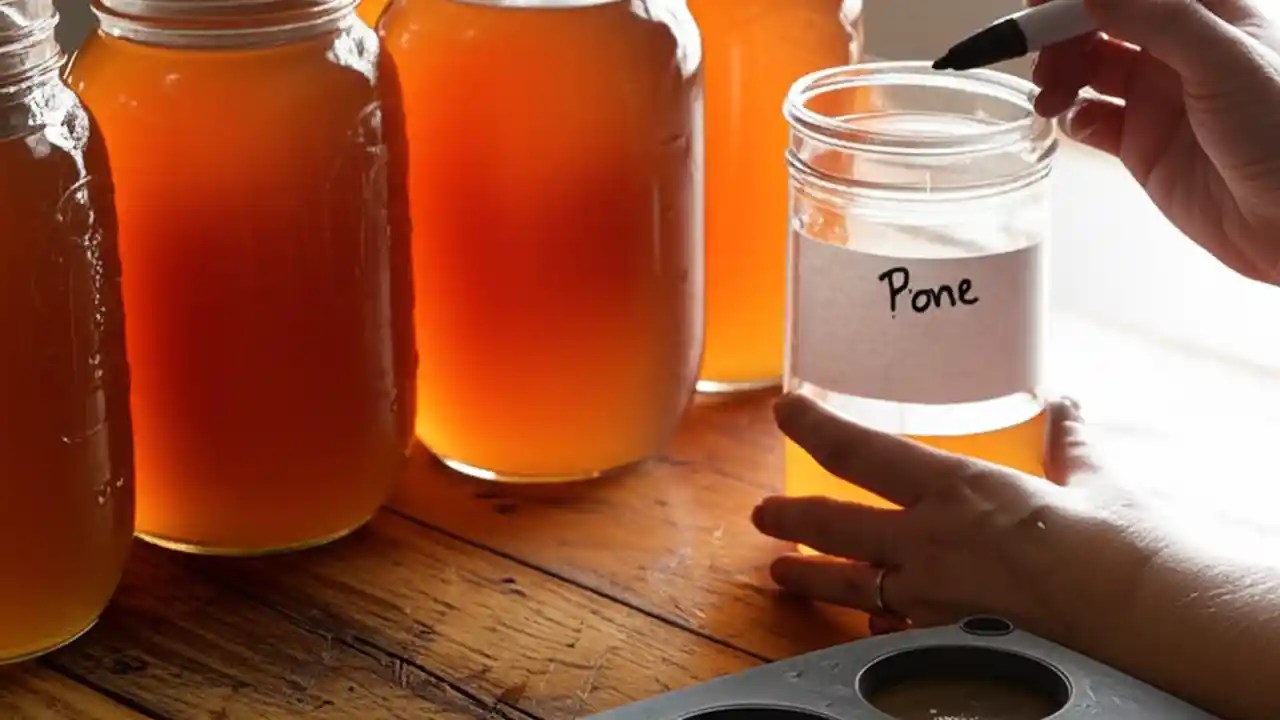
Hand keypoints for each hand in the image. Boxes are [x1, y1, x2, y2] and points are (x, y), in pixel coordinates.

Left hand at [751, 394, 1162, 641]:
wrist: (1144, 619)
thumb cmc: (1121, 541)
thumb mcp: (1091, 478)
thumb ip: (1066, 442)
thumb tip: (1066, 407)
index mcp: (956, 486)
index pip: (860, 451)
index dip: (813, 428)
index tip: (784, 411)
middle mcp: (929, 540)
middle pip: (836, 524)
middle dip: (791, 517)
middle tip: (761, 514)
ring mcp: (933, 596)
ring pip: (850, 584)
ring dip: (809, 576)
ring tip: (780, 572)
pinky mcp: (948, 639)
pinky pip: (893, 631)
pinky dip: (874, 623)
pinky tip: (864, 623)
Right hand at [1033, 0, 1279, 283]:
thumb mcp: (1223, 60)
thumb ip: (1157, 20)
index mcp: (1209, 14)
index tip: (1042, 4)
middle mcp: (1179, 50)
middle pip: (1102, 22)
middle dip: (1063, 31)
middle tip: (1034, 48)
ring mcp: (1158, 97)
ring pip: (1088, 67)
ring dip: (1059, 73)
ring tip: (1048, 96)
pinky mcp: (1141, 143)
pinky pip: (1091, 119)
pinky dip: (1072, 117)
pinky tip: (1072, 123)